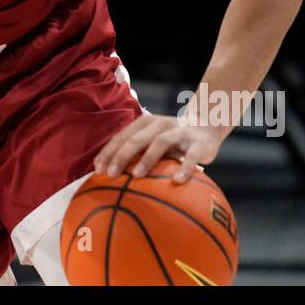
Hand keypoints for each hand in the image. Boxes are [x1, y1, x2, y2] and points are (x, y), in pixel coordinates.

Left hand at [93, 113, 225, 182]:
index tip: (97, 170)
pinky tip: (178, 181)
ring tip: (136, 175)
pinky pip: (191, 156)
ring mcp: (180, 132)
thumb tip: (107, 176)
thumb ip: (135, 152)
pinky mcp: (199, 143)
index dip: (108, 152)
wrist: (207, 126)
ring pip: (160, 142)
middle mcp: (160, 124)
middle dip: (121, 155)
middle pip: (136, 138)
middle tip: (110, 174)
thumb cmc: (172, 140)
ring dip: (147, 159)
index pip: (122, 136)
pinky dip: (184, 168)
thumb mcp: (152, 139)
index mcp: (145, 123)